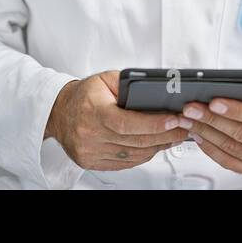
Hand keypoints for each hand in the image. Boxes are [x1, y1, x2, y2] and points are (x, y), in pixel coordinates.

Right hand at [44, 70, 189, 170]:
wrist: (58, 112)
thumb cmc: (84, 94)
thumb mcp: (105, 80)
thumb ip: (129, 84)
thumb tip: (157, 93)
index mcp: (93, 112)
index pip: (127, 123)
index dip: (153, 124)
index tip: (174, 120)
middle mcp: (90, 134)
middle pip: (135, 141)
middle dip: (164, 135)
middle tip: (183, 128)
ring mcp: (90, 152)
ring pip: (133, 155)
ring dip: (157, 147)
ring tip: (173, 136)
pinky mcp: (92, 162)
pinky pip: (125, 163)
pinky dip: (143, 155)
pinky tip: (154, 146)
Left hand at [178, 77, 241, 176]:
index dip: (236, 110)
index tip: (214, 102)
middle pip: (240, 134)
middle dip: (212, 119)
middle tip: (192, 108)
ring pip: (231, 148)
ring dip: (206, 133)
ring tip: (189, 119)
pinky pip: (230, 161)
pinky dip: (211, 148)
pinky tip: (199, 135)